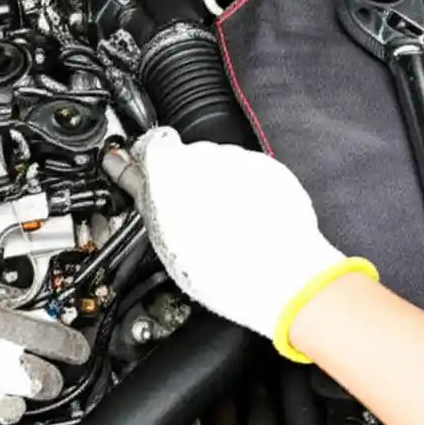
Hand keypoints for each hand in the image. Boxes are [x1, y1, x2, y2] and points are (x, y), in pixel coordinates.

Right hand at [132, 128, 375, 357]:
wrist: (284, 278)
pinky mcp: (272, 170)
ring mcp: (242, 160)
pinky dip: (246, 194)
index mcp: (172, 168)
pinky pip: (250, 176)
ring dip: (219, 189)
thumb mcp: (167, 242)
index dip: (150, 165)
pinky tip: (248, 224)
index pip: (151, 146)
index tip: (150, 180)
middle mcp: (207, 155)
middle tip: (191, 221)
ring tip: (225, 228)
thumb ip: (150, 201)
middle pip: (188, 159)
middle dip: (188, 183)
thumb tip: (138, 182)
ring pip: (220, 167)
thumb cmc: (225, 268)